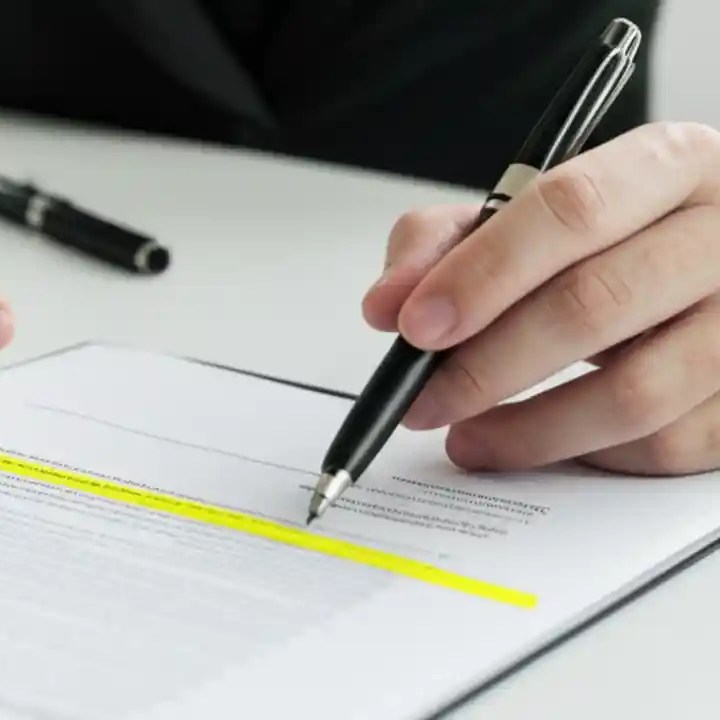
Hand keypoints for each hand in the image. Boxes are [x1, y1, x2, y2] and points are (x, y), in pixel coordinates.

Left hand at [363, 121, 719, 475]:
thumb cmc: (612, 241)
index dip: (484, 273)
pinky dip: (584, 453)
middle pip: (596, 304)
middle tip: (422, 395)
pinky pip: (665, 446)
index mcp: (671, 163)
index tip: (416, 325)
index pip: (572, 209)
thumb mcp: (528, 216)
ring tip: (465, 434)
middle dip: (486, 363)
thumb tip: (387, 304)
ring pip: (636, 394)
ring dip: (528, 429)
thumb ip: (446, 245)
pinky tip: (536, 441)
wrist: (713, 267)